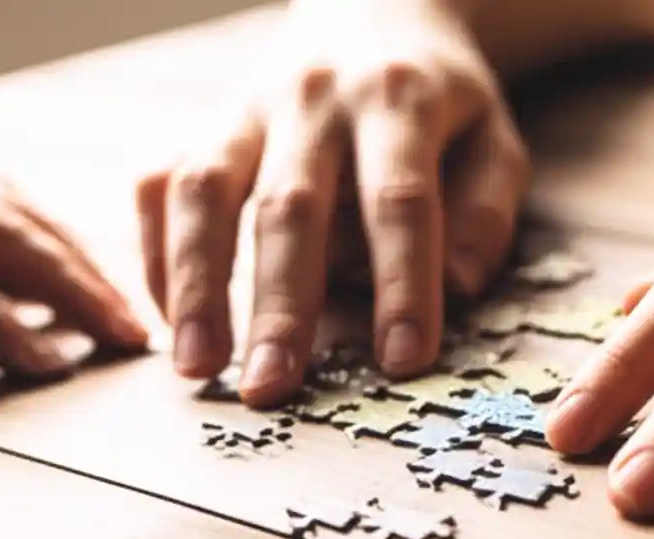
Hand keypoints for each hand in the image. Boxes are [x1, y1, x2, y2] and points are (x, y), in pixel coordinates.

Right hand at [137, 0, 529, 404]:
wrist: (371, 6)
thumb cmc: (439, 96)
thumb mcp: (493, 137)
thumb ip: (486, 210)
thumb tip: (457, 289)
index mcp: (399, 100)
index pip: (400, 202)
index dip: (402, 284)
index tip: (402, 363)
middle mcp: (314, 98)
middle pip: (290, 205)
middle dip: (280, 304)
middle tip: (271, 385)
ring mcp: (247, 106)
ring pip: (205, 190)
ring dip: (195, 283)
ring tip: (194, 364)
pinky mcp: (203, 121)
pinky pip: (160, 183)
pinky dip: (159, 254)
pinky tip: (171, 320)